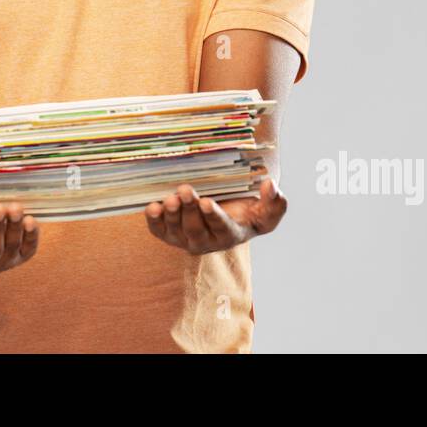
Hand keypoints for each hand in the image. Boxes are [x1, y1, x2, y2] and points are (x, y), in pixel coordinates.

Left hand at [144, 178, 286, 254]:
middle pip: (195, 229)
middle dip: (189, 210)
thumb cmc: (248, 213)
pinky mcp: (169, 234)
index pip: (221, 227)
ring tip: (171, 198)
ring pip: (176, 231)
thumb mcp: (268, 211)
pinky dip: (153, 222)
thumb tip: (270, 185)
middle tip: (186, 190)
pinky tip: (151, 208)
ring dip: (172, 215)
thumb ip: (275, 202)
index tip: (207, 202)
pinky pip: (159, 231)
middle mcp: (206, 241)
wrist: (227, 215)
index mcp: (229, 235)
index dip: (213, 216)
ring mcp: (185, 239)